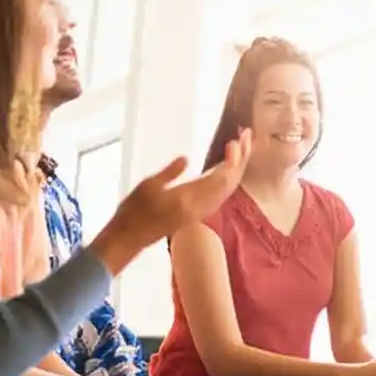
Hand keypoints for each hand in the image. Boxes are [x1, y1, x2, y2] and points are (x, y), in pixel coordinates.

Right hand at [91, 130, 250, 274]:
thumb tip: (186, 158)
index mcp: (188, 198)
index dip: (232, 159)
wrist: (129, 238)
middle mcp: (200, 206)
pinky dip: (229, 180)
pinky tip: (229, 170)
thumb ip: (170, 172)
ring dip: (237, 168)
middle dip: (241, 159)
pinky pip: (221, 196)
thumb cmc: (133, 211)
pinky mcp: (198, 215)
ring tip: (242, 148)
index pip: (220, 178)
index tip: (235, 141)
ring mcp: (200, 212)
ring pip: (228, 190)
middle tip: (246, 137)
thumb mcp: (148, 186)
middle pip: (230, 182)